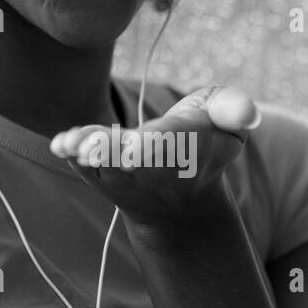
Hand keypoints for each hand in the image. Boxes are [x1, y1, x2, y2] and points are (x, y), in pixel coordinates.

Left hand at [48, 85, 260, 230]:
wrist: (180, 198)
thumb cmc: (203, 142)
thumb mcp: (226, 122)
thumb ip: (233, 109)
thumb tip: (247, 110)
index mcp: (182, 147)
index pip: (168, 147)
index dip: (152, 147)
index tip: (134, 145)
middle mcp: (148, 164)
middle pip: (128, 159)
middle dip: (111, 151)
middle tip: (91, 145)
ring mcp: (119, 172)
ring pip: (102, 164)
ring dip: (87, 153)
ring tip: (71, 145)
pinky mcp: (97, 172)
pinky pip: (83, 165)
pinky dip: (72, 155)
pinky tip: (60, 144)